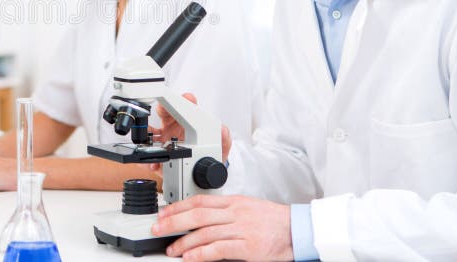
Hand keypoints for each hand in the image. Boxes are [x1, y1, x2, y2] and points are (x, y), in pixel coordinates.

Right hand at [146, 92, 231, 173]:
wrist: (197, 176)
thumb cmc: (206, 158)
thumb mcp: (219, 150)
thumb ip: (224, 140)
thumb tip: (223, 131)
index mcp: (188, 123)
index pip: (186, 107)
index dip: (186, 101)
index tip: (187, 98)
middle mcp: (174, 128)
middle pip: (165, 112)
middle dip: (164, 107)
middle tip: (164, 108)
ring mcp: (163, 141)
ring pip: (152, 131)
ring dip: (148, 132)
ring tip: (149, 136)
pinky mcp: (157, 157)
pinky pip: (149, 156)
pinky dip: (149, 159)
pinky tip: (154, 163)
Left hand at [151, 194, 291, 260]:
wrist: (299, 229)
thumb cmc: (273, 221)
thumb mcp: (247, 208)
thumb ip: (225, 212)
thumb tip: (201, 219)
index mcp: (233, 202)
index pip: (199, 201)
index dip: (178, 207)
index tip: (163, 213)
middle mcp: (235, 213)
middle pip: (197, 214)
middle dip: (173, 221)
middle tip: (158, 229)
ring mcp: (241, 229)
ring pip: (205, 232)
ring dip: (184, 241)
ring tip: (171, 249)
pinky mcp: (248, 247)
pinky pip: (219, 249)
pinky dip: (202, 253)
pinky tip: (190, 257)